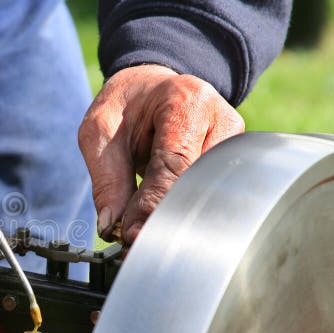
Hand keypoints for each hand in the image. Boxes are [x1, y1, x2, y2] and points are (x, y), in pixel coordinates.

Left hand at [79, 64, 243, 245]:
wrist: (148, 87)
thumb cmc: (125, 107)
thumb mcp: (99, 132)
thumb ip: (107, 178)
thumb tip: (112, 228)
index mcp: (186, 101)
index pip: (174, 163)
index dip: (154, 203)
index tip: (134, 233)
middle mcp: (220, 119)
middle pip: (196, 182)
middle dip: (164, 215)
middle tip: (134, 245)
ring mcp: (234, 141)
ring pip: (208, 193)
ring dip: (176, 217)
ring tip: (145, 237)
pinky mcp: (234, 159)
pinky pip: (211, 193)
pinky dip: (185, 211)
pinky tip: (165, 225)